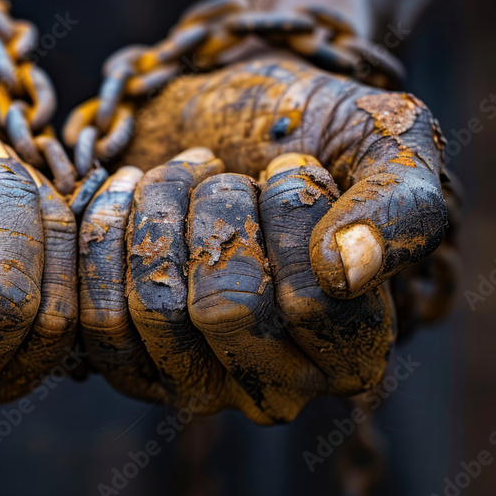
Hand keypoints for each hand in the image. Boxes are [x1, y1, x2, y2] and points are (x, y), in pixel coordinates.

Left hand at [79, 55, 449, 423]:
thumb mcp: (385, 143)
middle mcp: (278, 384)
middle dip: (222, 208)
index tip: (291, 165)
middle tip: (228, 173)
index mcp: (355, 351)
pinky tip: (129, 189)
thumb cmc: (312, 131)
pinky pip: (94, 315)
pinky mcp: (128, 360)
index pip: (315, 301)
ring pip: (156, 307)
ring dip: (162, 210)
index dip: (293, 213)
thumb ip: (400, 206)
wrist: (218, 111)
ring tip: (184, 176)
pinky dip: (105, 229)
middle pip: (226, 309)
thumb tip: (349, 271)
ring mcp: (197, 378)